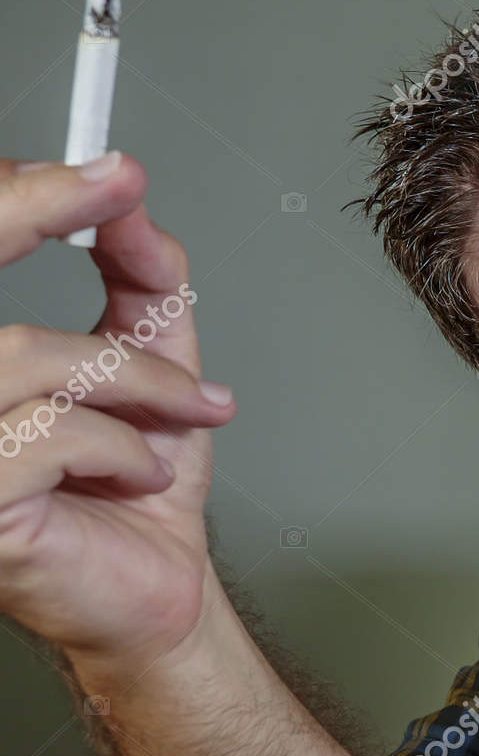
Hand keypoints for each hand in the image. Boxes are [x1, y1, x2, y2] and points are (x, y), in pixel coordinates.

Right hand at [0, 152, 235, 666]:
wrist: (156, 589)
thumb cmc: (135, 488)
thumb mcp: (151, 364)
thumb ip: (138, 284)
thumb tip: (129, 207)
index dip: (14, 195)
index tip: (99, 165)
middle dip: (42, 219)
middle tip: (120, 197)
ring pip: (29, 358)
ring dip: (135, 378)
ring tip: (185, 412)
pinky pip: (51, 434)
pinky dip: (123, 445)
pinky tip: (143, 473)